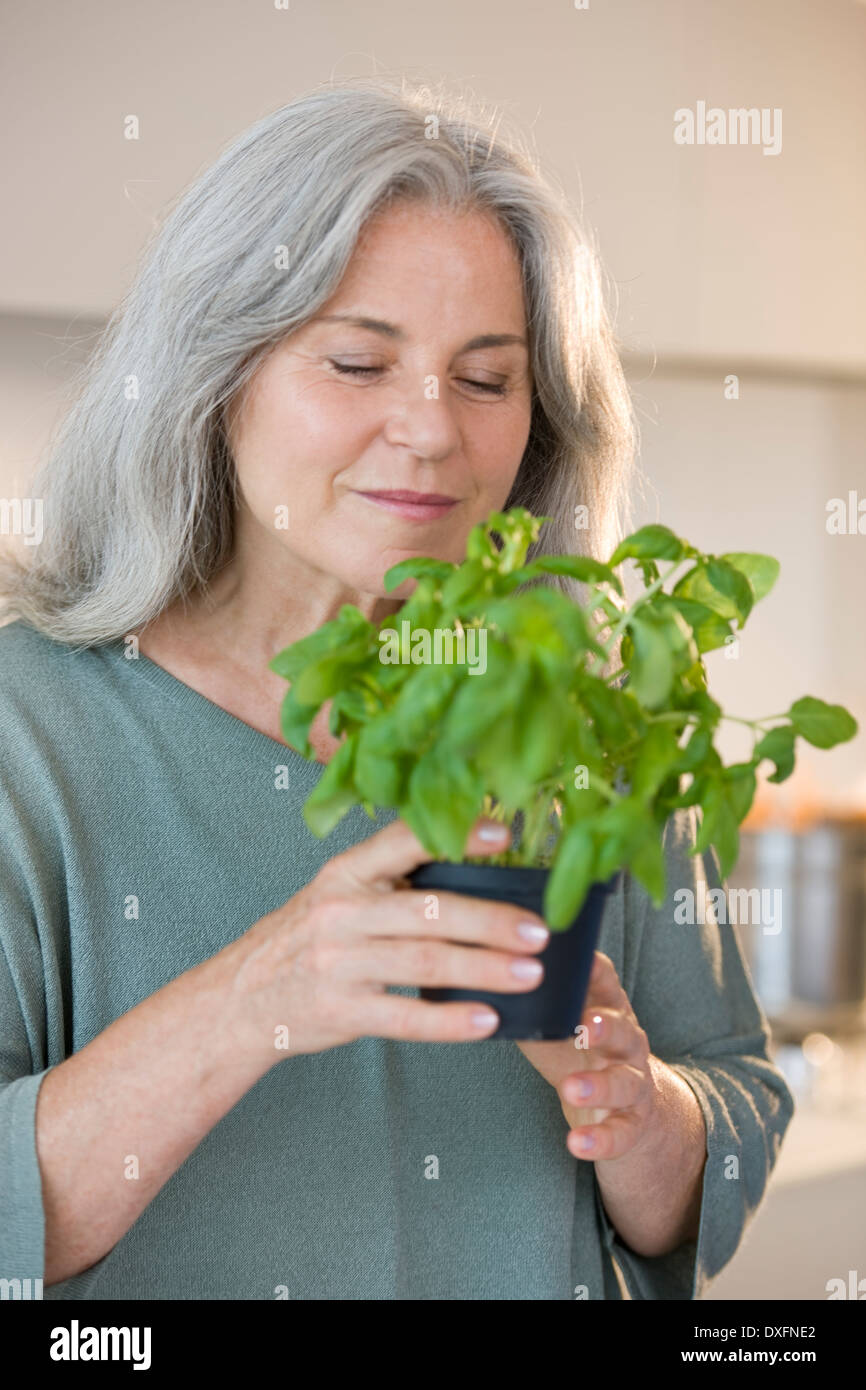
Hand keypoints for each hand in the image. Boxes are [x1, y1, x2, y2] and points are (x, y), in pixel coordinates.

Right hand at [225, 816, 550, 1068]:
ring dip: (484, 968)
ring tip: (529, 973)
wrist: (239, 999)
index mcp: (345, 873)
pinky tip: (487, 1020)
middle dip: (490, 920)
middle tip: (539, 930)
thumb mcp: (338, 895)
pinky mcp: (339, 1011)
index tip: (502, 832)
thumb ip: (392, 881)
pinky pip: (405, 1018)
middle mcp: (340, 912)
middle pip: (428, 911)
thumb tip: (480, 867)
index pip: (402, 841)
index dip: (454, 835)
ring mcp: (338, 963)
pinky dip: (450, 1021)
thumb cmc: (307, 940)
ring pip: (424, 963)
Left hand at [516, 951, 663, 1161]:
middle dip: (605, 1025)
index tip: (579, 961)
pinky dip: (599, 1139)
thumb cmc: (576, 1049)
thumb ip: (532, 1003)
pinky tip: (576, 1143)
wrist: (625, 1103)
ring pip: (624, 1082)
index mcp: (608, 1008)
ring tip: (571, 1089)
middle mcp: (629, 1041)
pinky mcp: (634, 1122)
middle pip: (623, 1029)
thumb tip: (481, 979)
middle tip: (584, 1024)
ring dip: (599, 1085)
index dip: (593, 970)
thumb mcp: (558, 1022)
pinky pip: (621, 1132)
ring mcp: (635, 1081)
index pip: (605, 981)